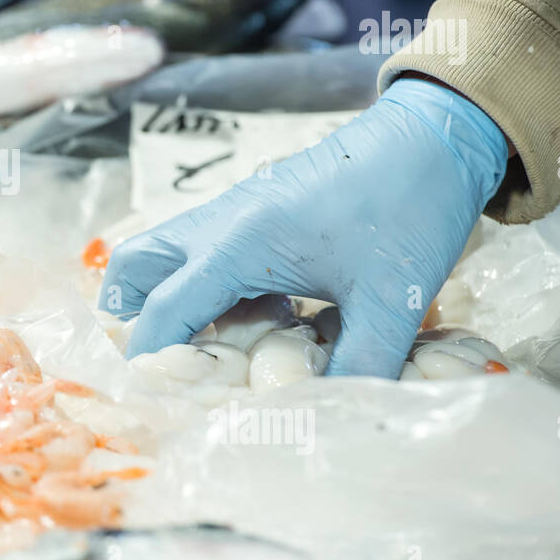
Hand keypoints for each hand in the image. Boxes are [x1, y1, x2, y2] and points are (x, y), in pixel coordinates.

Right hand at [99, 78, 508, 376]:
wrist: (430, 137)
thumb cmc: (409, 209)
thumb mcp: (392, 300)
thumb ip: (360, 365)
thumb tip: (332, 422)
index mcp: (238, 245)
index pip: (163, 311)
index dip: (150, 360)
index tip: (154, 402)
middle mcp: (217, 225)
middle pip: (132, 270)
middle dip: (129, 320)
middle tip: (163, 366)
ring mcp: (228, 214)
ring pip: (158, 256)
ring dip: (161, 300)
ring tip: (202, 348)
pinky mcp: (248, 212)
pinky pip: (195, 252)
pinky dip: (197, 287)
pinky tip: (250, 319)